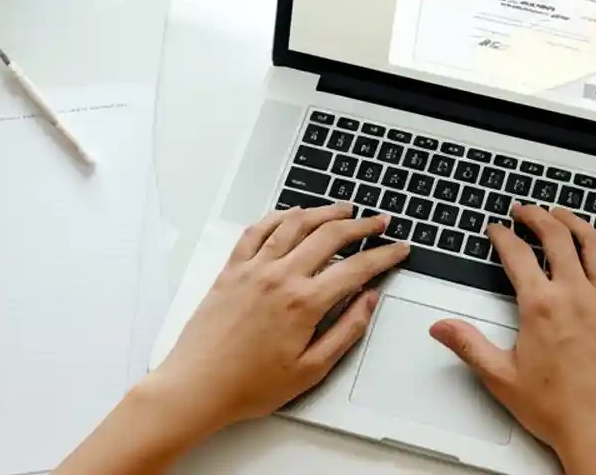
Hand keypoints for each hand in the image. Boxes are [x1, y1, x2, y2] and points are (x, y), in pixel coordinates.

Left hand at [150, 204, 408, 431]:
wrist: (196, 387)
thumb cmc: (248, 385)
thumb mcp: (311, 370)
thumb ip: (346, 331)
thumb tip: (368, 301)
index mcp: (304, 303)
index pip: (356, 267)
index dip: (384, 255)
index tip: (398, 249)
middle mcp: (279, 277)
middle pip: (330, 235)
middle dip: (361, 226)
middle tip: (378, 222)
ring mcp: (253, 269)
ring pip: (295, 224)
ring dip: (324, 212)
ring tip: (343, 209)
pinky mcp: (231, 270)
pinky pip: (257, 230)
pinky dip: (279, 217)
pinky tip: (291, 214)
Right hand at [430, 205, 595, 474]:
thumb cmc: (556, 409)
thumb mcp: (501, 377)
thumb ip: (468, 345)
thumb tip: (440, 327)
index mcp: (541, 306)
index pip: (517, 255)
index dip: (502, 236)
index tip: (496, 229)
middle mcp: (575, 295)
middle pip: (556, 236)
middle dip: (537, 216)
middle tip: (525, 210)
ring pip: (594, 245)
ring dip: (576, 223)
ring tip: (562, 214)